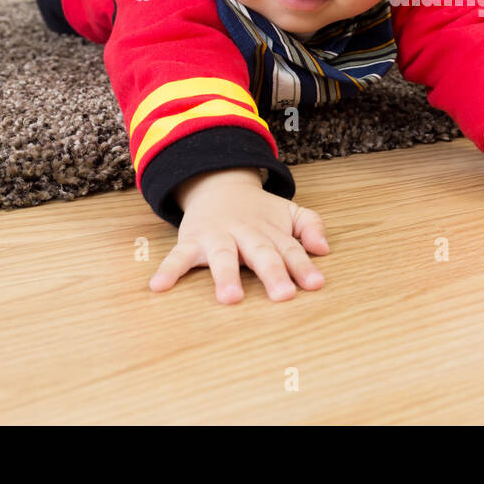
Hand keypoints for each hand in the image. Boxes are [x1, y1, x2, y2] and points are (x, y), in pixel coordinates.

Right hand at [149, 167, 329, 303]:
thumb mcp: (290, 212)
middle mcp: (246, 234)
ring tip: (231, 298)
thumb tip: (325, 249)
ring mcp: (218, 237)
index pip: (291, 250)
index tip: (315, 284)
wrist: (219, 185)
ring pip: (223, 256)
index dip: (303, 267)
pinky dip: (169, 270)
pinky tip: (159, 287)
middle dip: (272, 273)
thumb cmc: (260, 212)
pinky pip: (179, 256)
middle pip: (261, 253)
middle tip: (283, 295)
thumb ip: (311, 225)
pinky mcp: (192, 240)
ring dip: (226, 275)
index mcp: (272, 232)